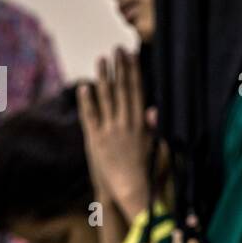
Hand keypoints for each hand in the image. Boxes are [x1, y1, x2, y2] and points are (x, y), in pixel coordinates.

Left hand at [79, 48, 150, 220]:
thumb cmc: (147, 173)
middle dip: (120, 69)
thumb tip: (153, 110)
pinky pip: (90, 117)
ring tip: (102, 60)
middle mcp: (126, 124)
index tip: (132, 57)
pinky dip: (87, 102)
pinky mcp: (95, 141)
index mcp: (142, 125)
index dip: (134, 73)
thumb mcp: (157, 149)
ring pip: (106, 99)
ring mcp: (110, 131)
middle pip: (123, 90)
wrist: (131, 192)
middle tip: (117, 50)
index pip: (137, 92)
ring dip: (104, 78)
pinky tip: (84, 87)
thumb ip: (154, 129)